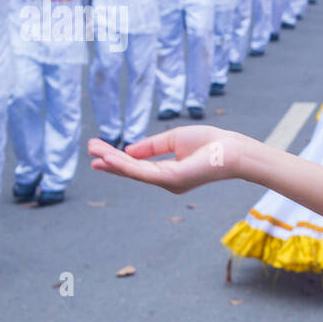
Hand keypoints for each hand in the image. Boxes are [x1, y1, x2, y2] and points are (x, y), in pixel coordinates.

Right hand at [87, 126, 256, 193]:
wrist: (233, 149)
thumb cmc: (211, 143)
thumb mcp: (175, 139)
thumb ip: (151, 146)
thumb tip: (128, 150)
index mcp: (168, 172)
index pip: (138, 166)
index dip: (118, 159)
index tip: (98, 152)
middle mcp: (167, 181)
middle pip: (132, 171)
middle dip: (110, 160)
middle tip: (90, 149)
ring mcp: (168, 182)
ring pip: (133, 172)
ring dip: (112, 161)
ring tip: (93, 151)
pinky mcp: (171, 179)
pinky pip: (143, 171)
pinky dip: (125, 164)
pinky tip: (111, 157)